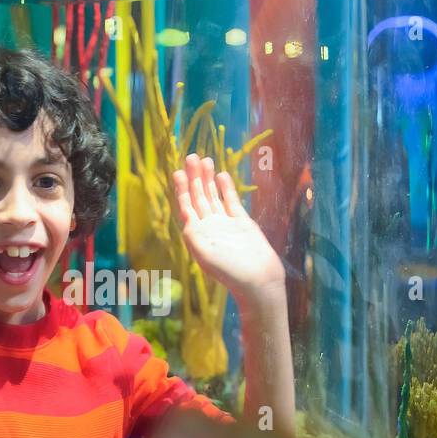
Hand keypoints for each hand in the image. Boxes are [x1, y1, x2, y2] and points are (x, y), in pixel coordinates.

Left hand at [173, 154, 283, 303]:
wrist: (259, 281)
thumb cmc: (231, 271)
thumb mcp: (206, 254)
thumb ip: (194, 235)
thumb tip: (185, 219)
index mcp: (197, 235)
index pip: (186, 207)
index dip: (181, 189)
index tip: (178, 172)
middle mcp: (209, 227)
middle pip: (199, 197)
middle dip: (194, 178)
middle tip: (191, 156)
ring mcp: (225, 224)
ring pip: (214, 196)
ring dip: (208, 179)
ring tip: (204, 159)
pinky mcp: (242, 223)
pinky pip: (232, 201)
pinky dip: (227, 188)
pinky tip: (222, 175)